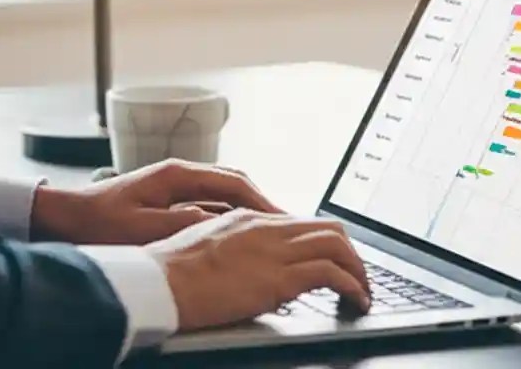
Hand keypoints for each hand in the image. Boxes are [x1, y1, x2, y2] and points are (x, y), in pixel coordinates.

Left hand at [31, 159, 282, 244]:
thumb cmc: (99, 222)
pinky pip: (209, 199)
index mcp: (177, 174)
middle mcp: (180, 172)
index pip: (232, 183)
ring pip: (223, 190)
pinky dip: (229, 211)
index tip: (284, 219)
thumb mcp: (141, 228)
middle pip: (234, 182)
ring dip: (248, 206)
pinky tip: (238, 231)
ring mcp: (175, 182)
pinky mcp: (169, 195)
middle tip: (287, 225)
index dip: (262, 201)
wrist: (68, 216)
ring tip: (271, 228)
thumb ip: (180, 224)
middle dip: (262, 202)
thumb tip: (217, 222)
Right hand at [145, 210, 371, 330]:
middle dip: (349, 253)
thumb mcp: (203, 247)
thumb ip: (230, 250)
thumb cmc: (168, 272)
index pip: (300, 223)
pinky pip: (331, 274)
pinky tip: (355, 300)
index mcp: (247, 219)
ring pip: (337, 246)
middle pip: (327, 228)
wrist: (158, 283)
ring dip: (358, 270)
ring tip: (362, 292)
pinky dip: (353, 286)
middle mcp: (266, 228)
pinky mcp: (279, 279)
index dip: (323, 243)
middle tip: (354, 276)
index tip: (331, 261)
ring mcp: (274, 251)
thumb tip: (244, 266)